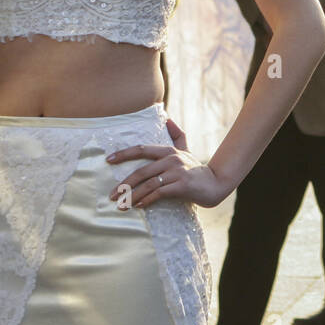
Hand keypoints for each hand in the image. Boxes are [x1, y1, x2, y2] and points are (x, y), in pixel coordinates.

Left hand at [107, 117, 232, 208]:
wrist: (215, 184)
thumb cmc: (197, 169)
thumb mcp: (186, 150)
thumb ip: (177, 136)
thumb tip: (168, 118)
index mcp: (169, 151)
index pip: (142, 149)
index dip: (124, 154)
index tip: (108, 160)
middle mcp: (172, 159)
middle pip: (142, 171)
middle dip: (124, 184)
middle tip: (112, 195)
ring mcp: (177, 172)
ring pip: (148, 184)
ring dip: (132, 196)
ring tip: (121, 205)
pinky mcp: (182, 185)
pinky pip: (159, 193)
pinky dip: (147, 200)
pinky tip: (138, 206)